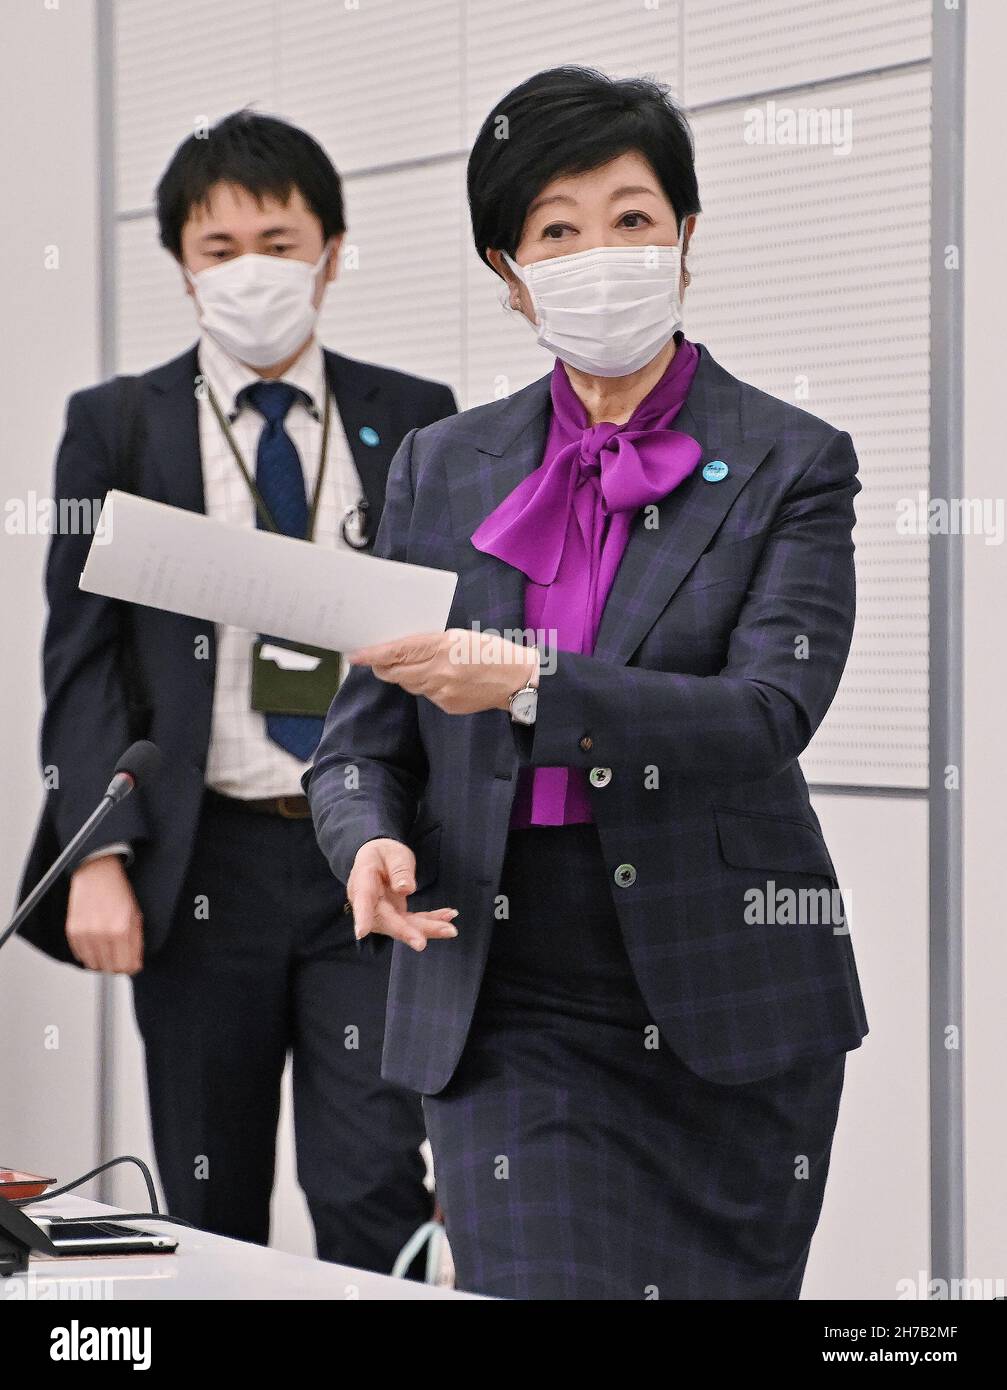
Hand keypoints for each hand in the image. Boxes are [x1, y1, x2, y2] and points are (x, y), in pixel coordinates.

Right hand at [65, 855, 143, 973]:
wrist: (97, 873)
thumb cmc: (118, 892)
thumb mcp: (136, 915)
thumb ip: (136, 942)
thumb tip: (134, 964)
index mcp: (122, 930)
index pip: (126, 966)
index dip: (131, 967)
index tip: (132, 964)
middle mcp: (102, 934)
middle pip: (110, 969)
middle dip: (118, 965)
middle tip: (120, 955)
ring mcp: (85, 934)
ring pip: (94, 965)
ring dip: (102, 960)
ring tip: (108, 946)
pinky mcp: (72, 932)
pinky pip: (80, 956)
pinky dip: (88, 953)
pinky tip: (95, 941)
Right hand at [348, 838, 458, 951]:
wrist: (380, 860)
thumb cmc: (383, 854)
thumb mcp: (392, 853)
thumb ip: (398, 869)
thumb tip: (405, 889)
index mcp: (363, 882)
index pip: (362, 900)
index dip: (363, 916)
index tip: (362, 932)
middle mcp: (369, 903)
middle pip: (388, 920)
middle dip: (406, 932)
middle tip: (422, 943)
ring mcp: (383, 913)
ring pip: (404, 926)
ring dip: (427, 929)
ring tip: (450, 929)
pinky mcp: (396, 916)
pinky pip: (414, 922)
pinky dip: (432, 921)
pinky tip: (448, 915)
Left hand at [349, 629, 538, 715]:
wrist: (515, 679)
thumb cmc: (490, 651)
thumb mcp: (459, 637)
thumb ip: (430, 643)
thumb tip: (403, 650)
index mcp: (442, 646)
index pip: (397, 651)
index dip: (373, 654)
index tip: (356, 654)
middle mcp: (438, 670)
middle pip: (396, 672)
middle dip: (383, 666)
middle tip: (375, 661)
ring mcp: (442, 691)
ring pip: (409, 684)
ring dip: (405, 675)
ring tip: (415, 666)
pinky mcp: (447, 705)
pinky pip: (426, 695)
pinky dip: (425, 686)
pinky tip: (440, 679)